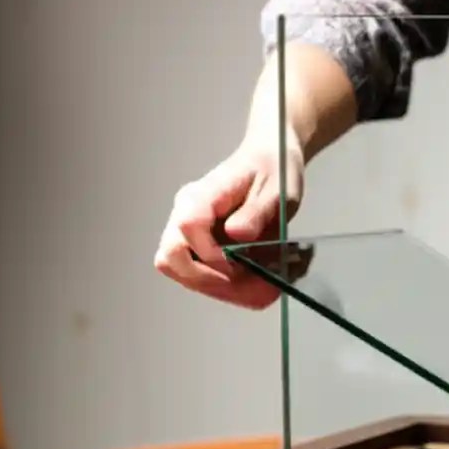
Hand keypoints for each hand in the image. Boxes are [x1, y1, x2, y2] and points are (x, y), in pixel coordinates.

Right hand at [154, 127, 304, 308]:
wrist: (271, 158)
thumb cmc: (274, 169)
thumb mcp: (278, 190)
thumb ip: (256, 212)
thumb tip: (237, 234)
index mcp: (201, 196)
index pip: (187, 230)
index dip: (212, 256)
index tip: (242, 266)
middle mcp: (185, 213)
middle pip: (171, 259)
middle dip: (210, 283)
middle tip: (252, 289)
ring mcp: (188, 230)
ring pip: (181, 272)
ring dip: (218, 289)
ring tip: (258, 291)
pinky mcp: (198, 244)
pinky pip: (197, 273)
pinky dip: (223, 286)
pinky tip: (253, 286)